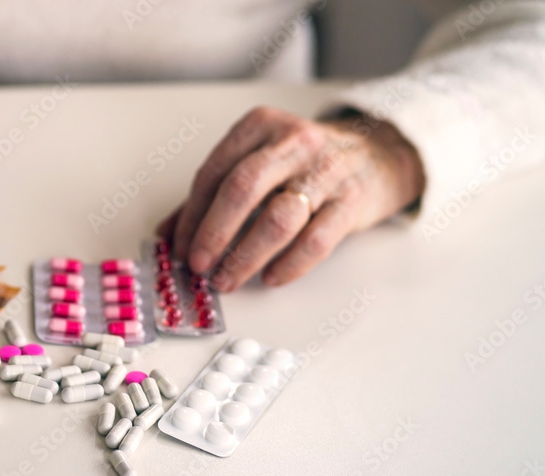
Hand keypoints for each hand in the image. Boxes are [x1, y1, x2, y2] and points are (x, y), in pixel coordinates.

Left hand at [158, 106, 424, 290]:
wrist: (376, 155)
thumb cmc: (304, 164)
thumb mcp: (258, 163)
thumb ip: (211, 195)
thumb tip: (167, 235)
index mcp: (259, 127)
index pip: (214, 173)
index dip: (191, 216)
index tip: (179, 248)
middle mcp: (292, 142)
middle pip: (242, 189)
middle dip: (213, 232)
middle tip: (198, 265)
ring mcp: (326, 169)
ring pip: (278, 217)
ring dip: (246, 255)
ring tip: (228, 279)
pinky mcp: (352, 200)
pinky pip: (317, 239)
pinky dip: (289, 264)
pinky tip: (270, 278)